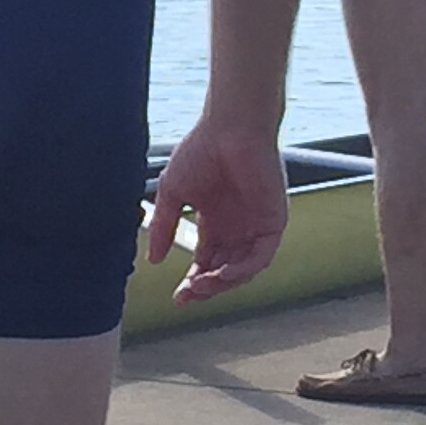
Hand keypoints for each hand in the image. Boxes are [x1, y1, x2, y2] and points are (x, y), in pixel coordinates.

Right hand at [143, 106, 289, 302]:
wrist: (230, 127)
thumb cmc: (202, 149)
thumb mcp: (173, 193)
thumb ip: (164, 226)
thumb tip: (152, 260)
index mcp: (215, 221)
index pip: (206, 261)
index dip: (192, 281)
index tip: (176, 297)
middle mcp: (237, 227)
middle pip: (223, 271)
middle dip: (205, 287)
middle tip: (187, 295)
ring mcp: (256, 225)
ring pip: (242, 269)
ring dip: (222, 283)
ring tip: (201, 285)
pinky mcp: (273, 222)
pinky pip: (261, 257)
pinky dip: (243, 270)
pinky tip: (223, 274)